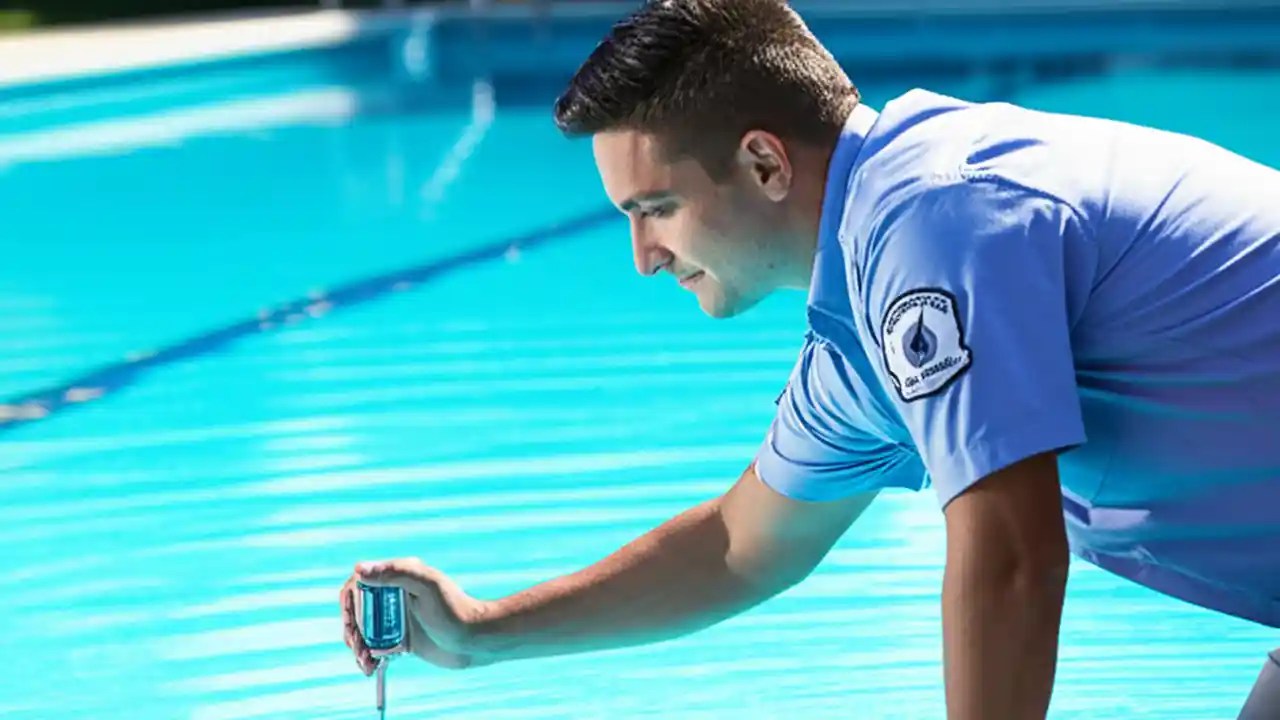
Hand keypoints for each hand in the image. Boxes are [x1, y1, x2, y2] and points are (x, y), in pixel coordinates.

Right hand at [339, 557, 493, 674]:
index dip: (349, 602)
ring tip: (365, 660)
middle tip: (357, 645)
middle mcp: (395, 595)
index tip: (350, 620)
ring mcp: (397, 618)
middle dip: (352, 629)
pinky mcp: (401, 639)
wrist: (474, 641)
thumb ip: (396, 573)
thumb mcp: (427, 585)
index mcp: (399, 577)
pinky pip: (375, 646)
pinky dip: (368, 657)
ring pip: (364, 631)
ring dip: (358, 646)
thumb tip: (360, 569)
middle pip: (358, 610)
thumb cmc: (455, 609)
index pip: (360, 584)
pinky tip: (371, 667)